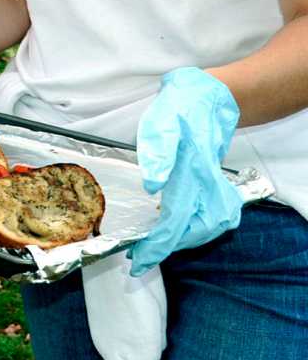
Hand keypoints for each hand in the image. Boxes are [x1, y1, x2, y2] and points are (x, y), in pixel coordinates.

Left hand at [128, 67, 242, 276]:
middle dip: (166, 249)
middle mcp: (210, 187)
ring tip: (152, 248)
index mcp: (192, 174)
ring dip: (180, 242)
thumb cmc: (180, 109)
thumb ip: (158, 153)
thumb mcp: (162, 122)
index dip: (156, 245)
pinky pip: (210, 220)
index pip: (175, 222)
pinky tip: (174, 231)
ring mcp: (219, 189)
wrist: (209, 99)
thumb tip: (152, 186)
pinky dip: (192, 231)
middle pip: (192, 233)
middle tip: (140, 258)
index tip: (138, 260)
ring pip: (204, 230)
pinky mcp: (220, 189)